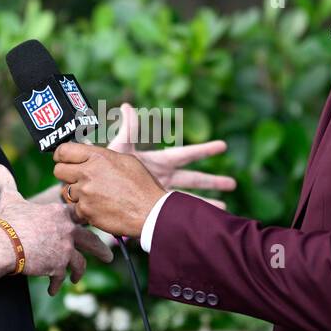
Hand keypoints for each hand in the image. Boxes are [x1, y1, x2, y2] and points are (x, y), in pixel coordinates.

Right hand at [0, 165, 113, 294]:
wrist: (3, 243)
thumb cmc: (6, 220)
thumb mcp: (9, 198)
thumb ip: (6, 182)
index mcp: (59, 213)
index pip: (79, 216)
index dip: (85, 221)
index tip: (89, 226)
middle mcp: (67, 230)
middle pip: (91, 240)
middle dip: (101, 249)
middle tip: (108, 256)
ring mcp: (65, 249)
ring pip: (80, 263)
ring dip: (78, 272)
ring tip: (76, 278)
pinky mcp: (58, 266)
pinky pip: (61, 277)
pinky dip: (57, 284)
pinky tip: (53, 289)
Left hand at [52, 142, 166, 237]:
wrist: (150, 212)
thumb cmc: (142, 185)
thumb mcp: (126, 160)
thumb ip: (102, 157)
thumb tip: (89, 156)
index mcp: (97, 157)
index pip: (63, 151)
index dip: (61, 156)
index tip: (64, 160)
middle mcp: (87, 173)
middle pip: (58, 171)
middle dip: (66, 174)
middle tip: (77, 179)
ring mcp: (84, 193)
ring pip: (66, 192)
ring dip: (77, 194)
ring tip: (94, 196)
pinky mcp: (85, 211)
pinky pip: (76, 209)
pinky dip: (85, 210)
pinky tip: (100, 208)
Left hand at [106, 101, 235, 207]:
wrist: (97, 190)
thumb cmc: (108, 167)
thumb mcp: (120, 147)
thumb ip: (127, 129)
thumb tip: (127, 106)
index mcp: (159, 161)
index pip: (186, 154)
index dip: (204, 150)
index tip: (223, 146)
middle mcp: (164, 177)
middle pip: (194, 179)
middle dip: (213, 181)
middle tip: (233, 183)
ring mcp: (160, 193)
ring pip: (188, 199)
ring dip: (206, 204)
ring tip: (224, 210)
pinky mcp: (154, 207)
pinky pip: (175, 214)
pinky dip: (188, 218)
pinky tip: (200, 225)